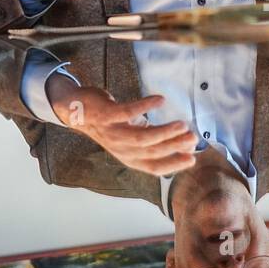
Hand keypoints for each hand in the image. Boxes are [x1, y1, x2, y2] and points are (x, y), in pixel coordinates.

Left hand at [47, 79, 196, 176]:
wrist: (75, 110)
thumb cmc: (109, 123)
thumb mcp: (131, 135)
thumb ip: (152, 139)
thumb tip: (183, 140)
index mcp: (128, 156)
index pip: (153, 167)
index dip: (173, 165)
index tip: (192, 158)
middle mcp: (120, 149)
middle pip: (151, 152)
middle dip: (174, 146)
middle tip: (193, 137)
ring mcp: (112, 133)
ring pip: (141, 137)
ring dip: (164, 132)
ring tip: (182, 124)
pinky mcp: (106, 116)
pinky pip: (129, 112)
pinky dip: (146, 106)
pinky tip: (161, 100)